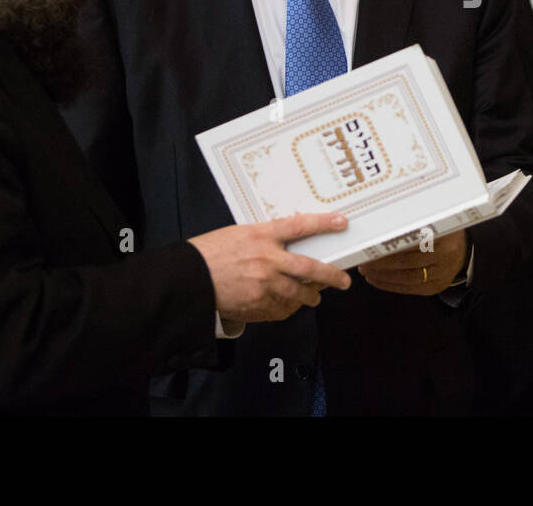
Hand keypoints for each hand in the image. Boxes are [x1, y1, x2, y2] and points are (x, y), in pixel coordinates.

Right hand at [187, 213, 350, 322]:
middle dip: (330, 275)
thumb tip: (288, 241)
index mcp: (261, 236)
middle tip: (343, 281)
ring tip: (315, 297)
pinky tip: (290, 305)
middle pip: (309, 267)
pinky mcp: (256, 304)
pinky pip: (281, 309)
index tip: (342, 222)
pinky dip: (288, 308)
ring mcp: (263, 284)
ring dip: (310, 296)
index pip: (299, 226)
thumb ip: (265, 237)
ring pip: (298, 293)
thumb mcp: (240, 234)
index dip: (323, 223)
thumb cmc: (210, 252)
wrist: (189, 278)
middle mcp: (267, 259)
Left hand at [358, 229, 467, 295]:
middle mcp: (445, 254)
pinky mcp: (436, 287)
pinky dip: (389, 285)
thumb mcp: (432, 218)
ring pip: (407, 276)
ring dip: (382, 275)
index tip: (370, 243)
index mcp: (443, 232)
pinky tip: (375, 279)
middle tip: (362, 259)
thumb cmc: (441, 230)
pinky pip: (410, 288)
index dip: (388, 243)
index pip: (411, 239)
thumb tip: (379, 220)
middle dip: (380, 262)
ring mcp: (442, 273)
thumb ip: (411, 219)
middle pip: (407, 260)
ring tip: (365, 269)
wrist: (464, 251)